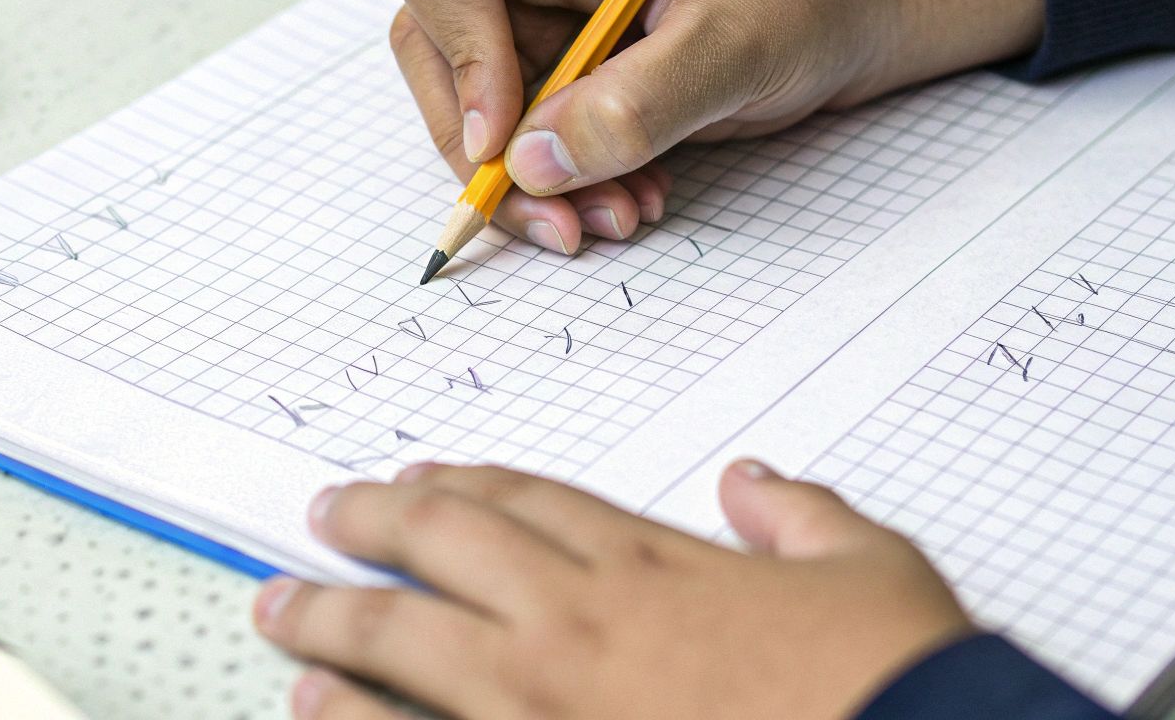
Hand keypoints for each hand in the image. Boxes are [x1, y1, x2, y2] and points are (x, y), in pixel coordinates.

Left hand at [253, 460, 973, 719]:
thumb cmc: (893, 676)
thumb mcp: (872, 568)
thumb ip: (805, 514)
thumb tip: (759, 480)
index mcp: (651, 564)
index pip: (528, 501)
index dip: (463, 484)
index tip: (418, 478)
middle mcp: (580, 623)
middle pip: (441, 549)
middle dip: (369, 527)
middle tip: (320, 519)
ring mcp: (546, 705)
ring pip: (405, 647)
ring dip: (333, 626)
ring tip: (281, 614)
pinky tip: (316, 709)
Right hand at [386, 0, 1042, 252]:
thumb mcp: (735, 43)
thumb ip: (632, 106)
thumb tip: (531, 167)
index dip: (456, 60)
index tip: (504, 142)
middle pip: (439, 49)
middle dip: (489, 147)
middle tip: (553, 217)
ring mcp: (553, 4)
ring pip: (484, 106)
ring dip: (536, 179)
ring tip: (617, 216)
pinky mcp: (579, 57)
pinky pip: (537, 131)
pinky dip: (572, 178)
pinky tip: (633, 197)